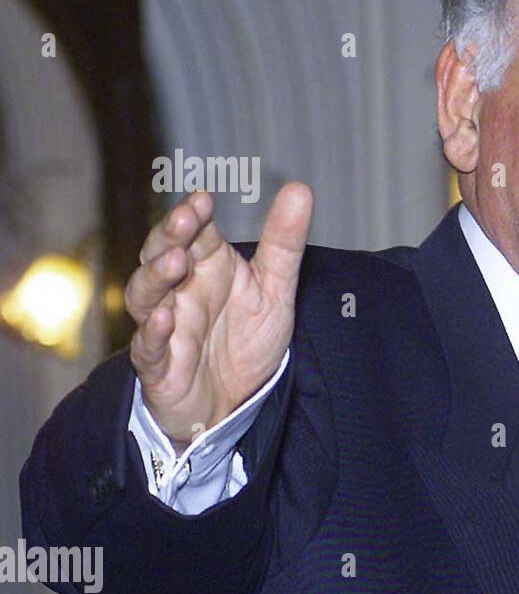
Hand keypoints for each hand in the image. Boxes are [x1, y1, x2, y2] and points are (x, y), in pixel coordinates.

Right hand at [126, 182, 312, 451]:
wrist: (234, 405)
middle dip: (169, 234)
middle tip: (185, 217)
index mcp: (206, 267)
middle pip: (160, 254)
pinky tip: (164, 319)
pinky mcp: (158, 366)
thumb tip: (299, 188)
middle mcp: (179, 291)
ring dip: (156, 276)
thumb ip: (283, 242)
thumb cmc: (246, 341)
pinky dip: (152, 332)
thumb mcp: (275, 290)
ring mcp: (164, 327)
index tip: (203, 198)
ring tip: (176, 261)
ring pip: (144, 295)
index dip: (194, 214)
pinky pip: (147, 347)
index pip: (195, 232)